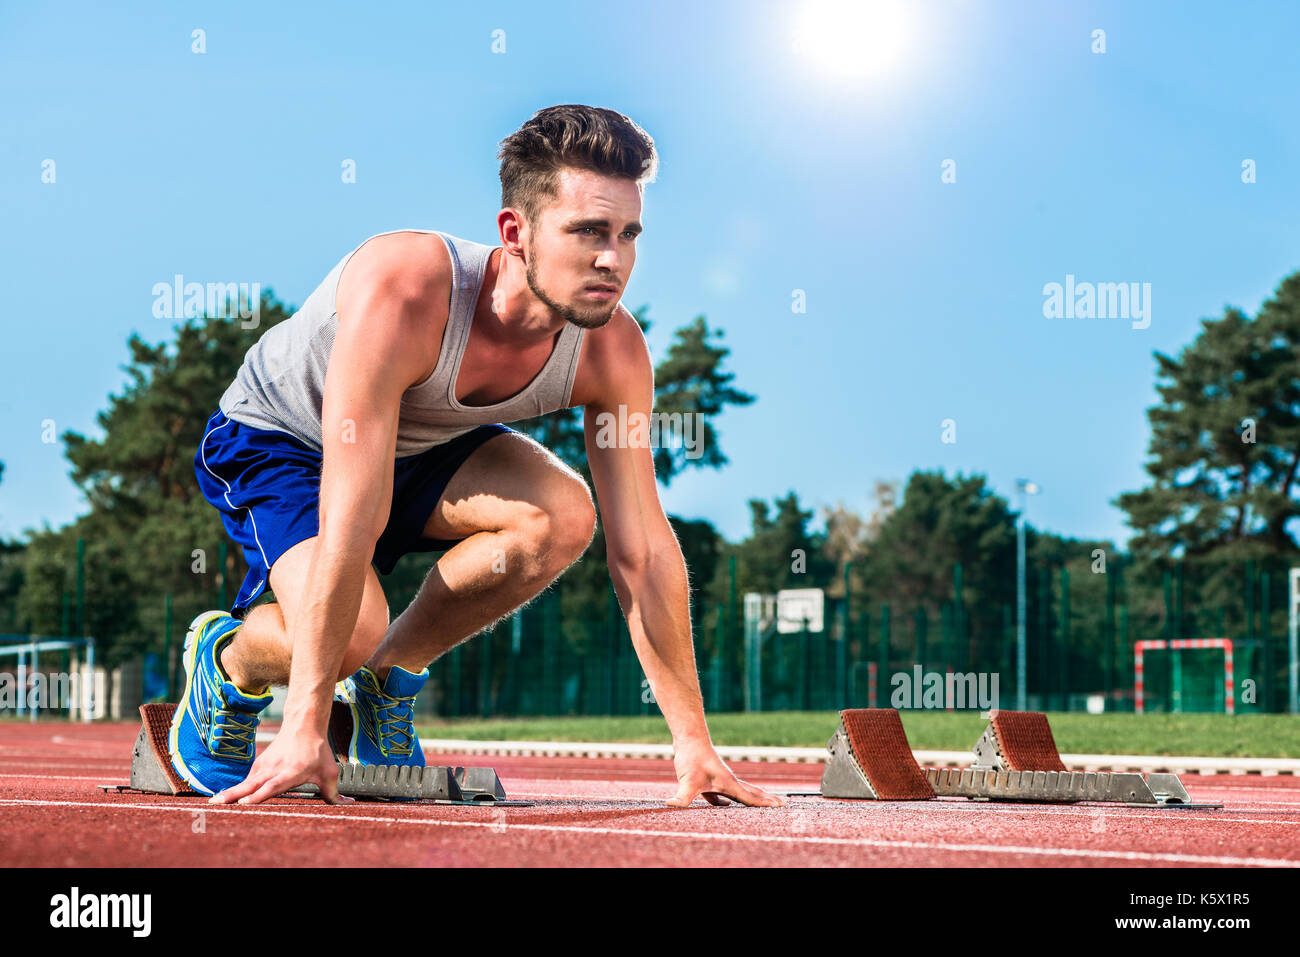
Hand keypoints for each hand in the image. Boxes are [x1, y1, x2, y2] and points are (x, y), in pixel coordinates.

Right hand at [211, 723, 349, 805]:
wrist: (304, 725)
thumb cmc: (317, 751)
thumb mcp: (328, 772)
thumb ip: (334, 793)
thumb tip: (348, 804)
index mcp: (291, 772)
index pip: (273, 786)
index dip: (259, 795)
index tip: (245, 803)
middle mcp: (274, 769)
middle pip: (251, 785)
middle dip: (233, 796)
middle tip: (216, 805)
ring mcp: (264, 766)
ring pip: (245, 783)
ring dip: (229, 793)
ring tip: (214, 805)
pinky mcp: (259, 766)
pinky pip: (247, 781)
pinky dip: (235, 790)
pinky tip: (224, 799)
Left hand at [667, 745, 787, 807]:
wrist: (688, 737)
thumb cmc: (692, 757)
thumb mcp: (688, 780)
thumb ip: (683, 796)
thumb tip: (671, 805)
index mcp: (729, 784)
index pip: (751, 799)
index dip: (766, 804)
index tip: (782, 807)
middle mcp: (728, 782)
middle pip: (753, 794)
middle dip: (767, 800)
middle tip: (783, 804)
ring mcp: (720, 779)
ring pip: (740, 792)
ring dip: (752, 799)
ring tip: (763, 805)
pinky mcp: (709, 778)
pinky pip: (723, 794)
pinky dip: (728, 801)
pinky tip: (724, 806)